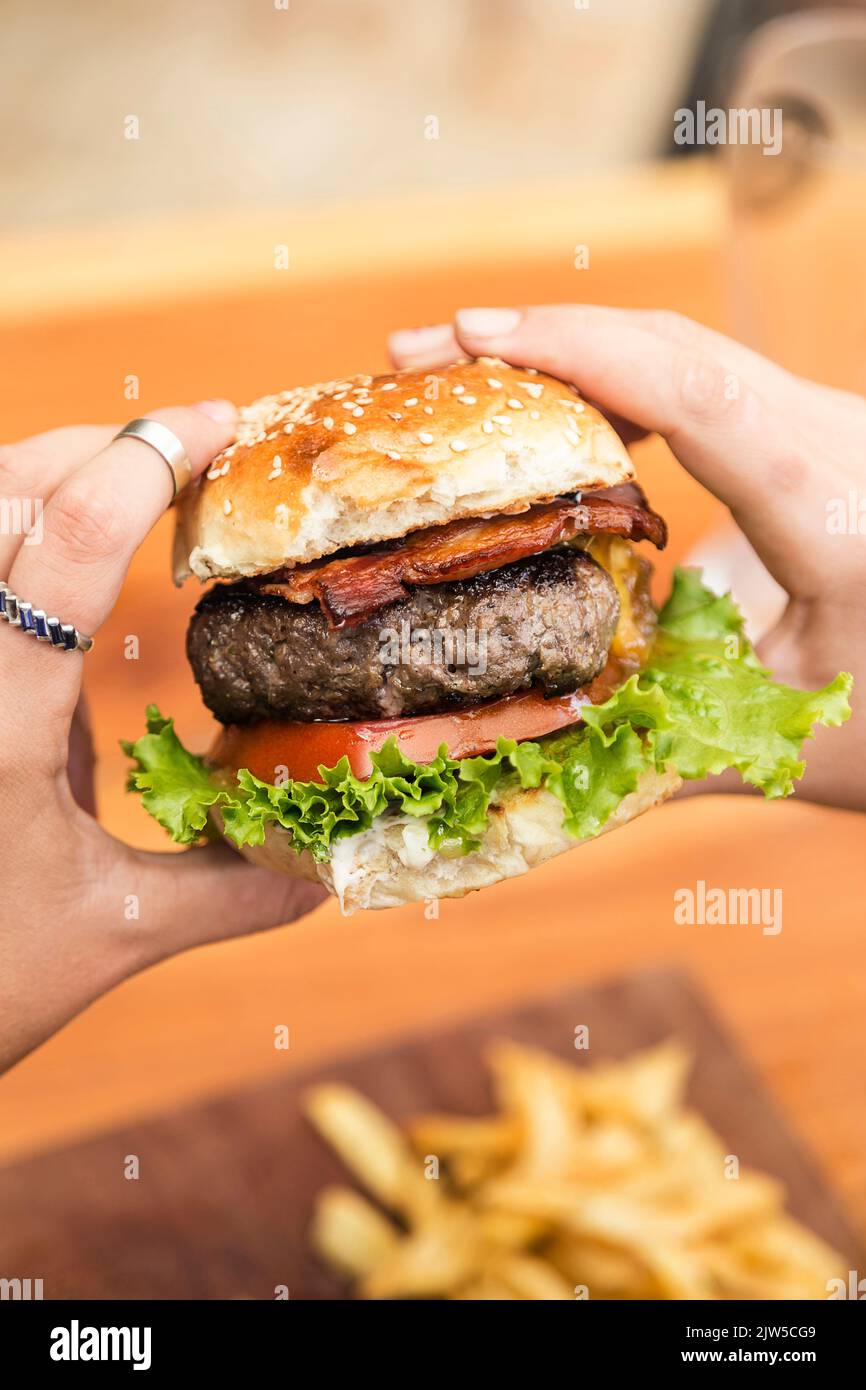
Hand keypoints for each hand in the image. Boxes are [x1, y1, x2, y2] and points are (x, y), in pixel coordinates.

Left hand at [0, 404, 324, 1071]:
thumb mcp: (110, 934)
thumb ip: (230, 890)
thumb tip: (330, 864)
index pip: (62, 545)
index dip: (143, 462)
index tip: (214, 424)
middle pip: (1, 495)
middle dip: (93, 444)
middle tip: (179, 441)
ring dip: (38, 472)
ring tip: (118, 471)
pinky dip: (8, 530)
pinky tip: (45, 545)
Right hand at [389, 306, 864, 810]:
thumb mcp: (768, 744)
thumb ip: (644, 744)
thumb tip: (511, 760)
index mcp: (836, 515)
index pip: (703, 396)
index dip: (585, 354)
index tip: (475, 337)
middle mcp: (840, 444)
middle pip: (680, 349)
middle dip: (543, 339)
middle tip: (418, 354)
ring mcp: (828, 427)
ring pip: (687, 354)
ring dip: (571, 352)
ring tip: (461, 371)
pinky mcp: (808, 433)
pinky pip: (702, 382)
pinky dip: (615, 382)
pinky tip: (551, 409)